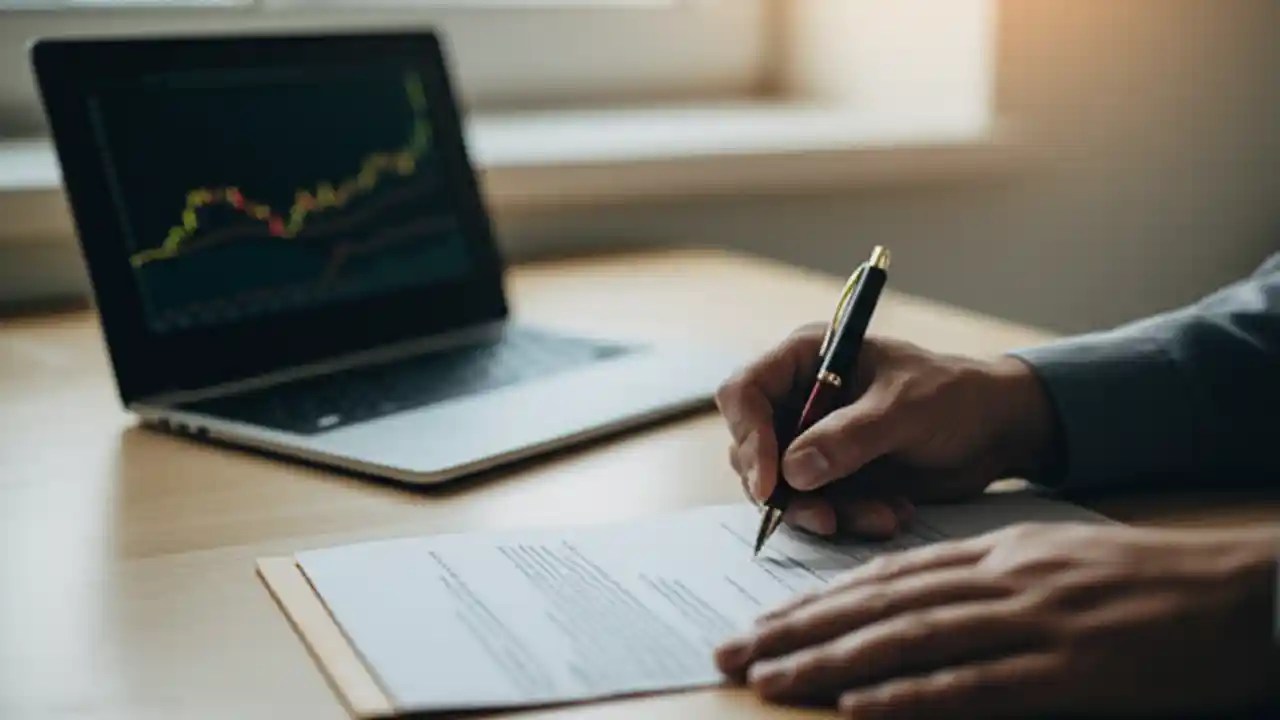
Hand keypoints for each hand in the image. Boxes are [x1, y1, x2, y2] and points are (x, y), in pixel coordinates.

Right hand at [715, 326, 1056, 537]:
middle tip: (825, 517)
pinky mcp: (830, 477)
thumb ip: (850, 437)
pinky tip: (892, 514)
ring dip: (824, 511)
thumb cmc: (955, 397)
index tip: (769, 483)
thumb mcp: (906, 410)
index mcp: (806, 358)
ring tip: (881, 516)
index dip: (748, 437)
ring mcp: (811, 440)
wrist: (995, 432)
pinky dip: (848, 519)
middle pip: (751, 450)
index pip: (745, 393)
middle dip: (785, 491)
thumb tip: (791, 472)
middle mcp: (798, 399)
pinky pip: (815, 507)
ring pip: (781, 488)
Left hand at [715, 523, 1279, 717]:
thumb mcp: (1053, 559)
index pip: (884, 576)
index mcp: (995, 553)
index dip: (816, 599)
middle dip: (796, 629)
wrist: (1239, 594)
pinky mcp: (1064, 673)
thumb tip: (914, 600)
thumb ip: (984, 576)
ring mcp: (1028, 625)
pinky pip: (972, 685)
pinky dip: (909, 696)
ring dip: (829, 662)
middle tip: (731, 651)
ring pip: (906, 640)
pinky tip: (859, 707)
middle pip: (876, 604)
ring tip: (769, 678)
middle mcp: (997, 580)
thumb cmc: (1145, 583)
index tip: (763, 619)